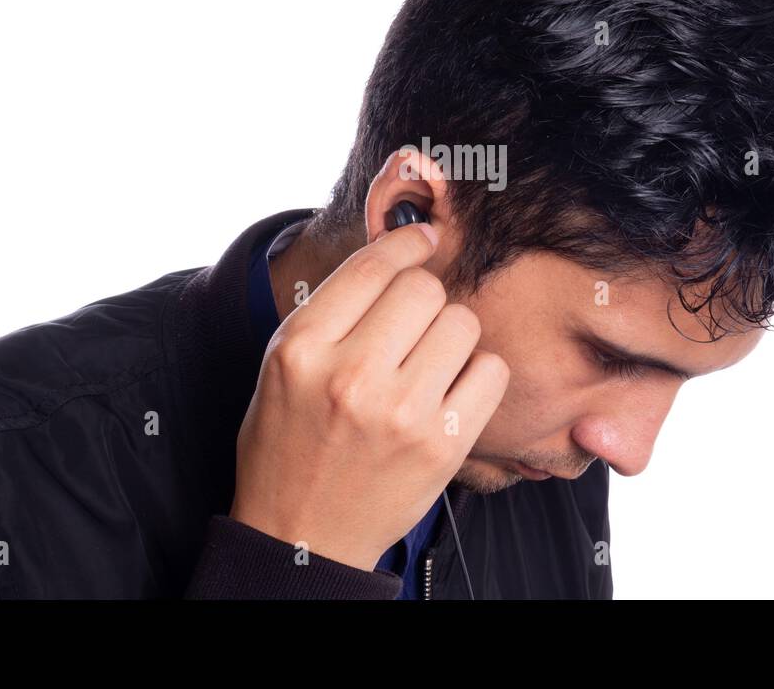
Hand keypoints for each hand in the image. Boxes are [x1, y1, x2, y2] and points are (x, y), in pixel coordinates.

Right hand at [229, 223, 508, 571]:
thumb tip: (400, 248)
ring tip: (428, 364)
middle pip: (423, 289)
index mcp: (301, 348)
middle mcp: (350, 376)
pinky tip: (451, 392)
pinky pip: (491, 371)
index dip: (406, 243)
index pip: (373, 266)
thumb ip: (332, 310)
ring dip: (451, 337)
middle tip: (412, 328)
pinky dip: (477, 375)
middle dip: (424, 299)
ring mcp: (400, 413)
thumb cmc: (289, 444)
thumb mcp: (282, 366)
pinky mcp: (442, 446)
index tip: (422, 239)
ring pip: (462, 323)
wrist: (301, 534)